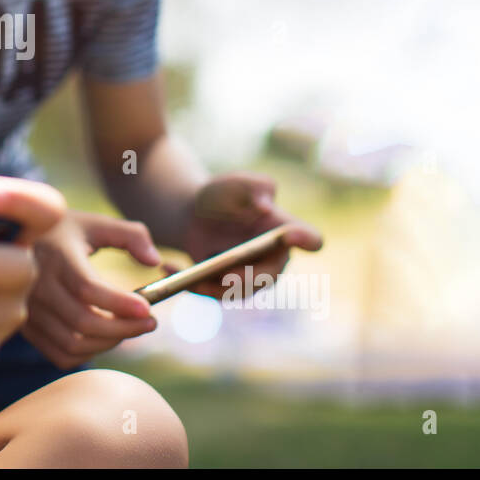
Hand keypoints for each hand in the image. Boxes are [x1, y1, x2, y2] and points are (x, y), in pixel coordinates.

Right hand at [22, 211, 162, 368]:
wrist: (14, 243)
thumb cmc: (64, 231)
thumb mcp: (96, 223)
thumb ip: (131, 235)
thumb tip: (155, 261)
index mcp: (56, 256)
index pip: (88, 288)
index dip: (120, 302)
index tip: (148, 308)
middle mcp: (37, 286)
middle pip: (84, 322)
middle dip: (124, 328)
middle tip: (150, 322)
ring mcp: (29, 311)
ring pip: (73, 344)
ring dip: (109, 343)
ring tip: (129, 328)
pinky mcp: (27, 328)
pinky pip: (61, 354)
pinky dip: (88, 353)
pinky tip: (104, 337)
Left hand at [174, 173, 322, 298]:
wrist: (194, 215)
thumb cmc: (222, 195)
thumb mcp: (235, 184)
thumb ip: (254, 186)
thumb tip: (264, 205)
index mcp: (284, 229)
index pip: (309, 238)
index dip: (306, 240)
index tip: (297, 237)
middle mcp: (275, 258)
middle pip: (269, 277)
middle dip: (247, 279)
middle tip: (225, 276)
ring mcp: (253, 277)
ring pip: (239, 292)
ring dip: (212, 288)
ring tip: (187, 276)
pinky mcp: (229, 288)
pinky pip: (215, 294)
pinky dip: (192, 285)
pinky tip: (170, 267)